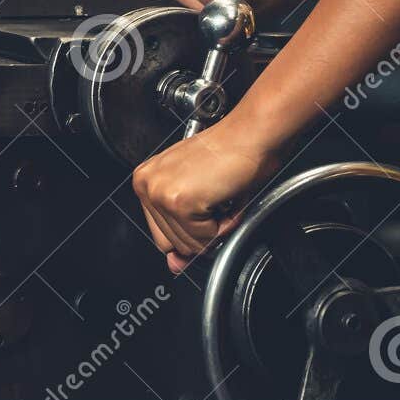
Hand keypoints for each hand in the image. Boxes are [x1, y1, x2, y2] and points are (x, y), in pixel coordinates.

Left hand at [132, 117, 281, 272]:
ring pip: (189, 244)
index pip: (160, 235)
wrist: (253, 134)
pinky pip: (205, 239)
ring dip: (216, 227)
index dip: (190, 230)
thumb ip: (182, 233)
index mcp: (146, 180)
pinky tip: (225, 196)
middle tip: (216, 197)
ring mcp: (161, 193)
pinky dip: (224, 224)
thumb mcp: (199, 195)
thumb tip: (173, 265)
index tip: (204, 206)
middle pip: (172, 244)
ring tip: (221, 194)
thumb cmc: (233, 154)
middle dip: (203, 230)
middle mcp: (147, 184)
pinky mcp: (179, 201)